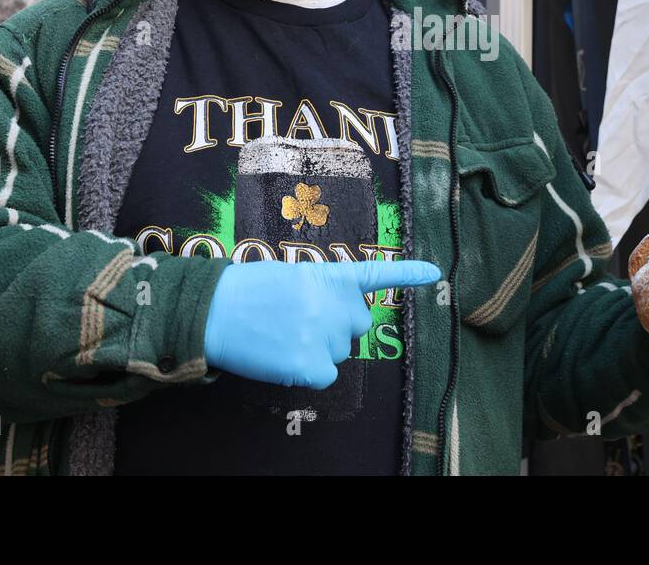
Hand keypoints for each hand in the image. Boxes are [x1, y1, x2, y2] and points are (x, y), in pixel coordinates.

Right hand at [203, 259, 440, 387]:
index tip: (435, 274)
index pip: (376, 275)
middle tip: (300, 319)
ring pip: (339, 351)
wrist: (214, 311)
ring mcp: (326, 336)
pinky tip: (286, 357)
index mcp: (330, 277)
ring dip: (319, 347)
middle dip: (337, 325)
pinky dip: (310, 371)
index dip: (407, 275)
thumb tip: (336, 316)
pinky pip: (327, 375)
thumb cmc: (247, 291)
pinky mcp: (313, 366)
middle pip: (357, 324)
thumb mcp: (292, 275)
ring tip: (284, 334)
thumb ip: (322, 291)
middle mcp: (336, 306)